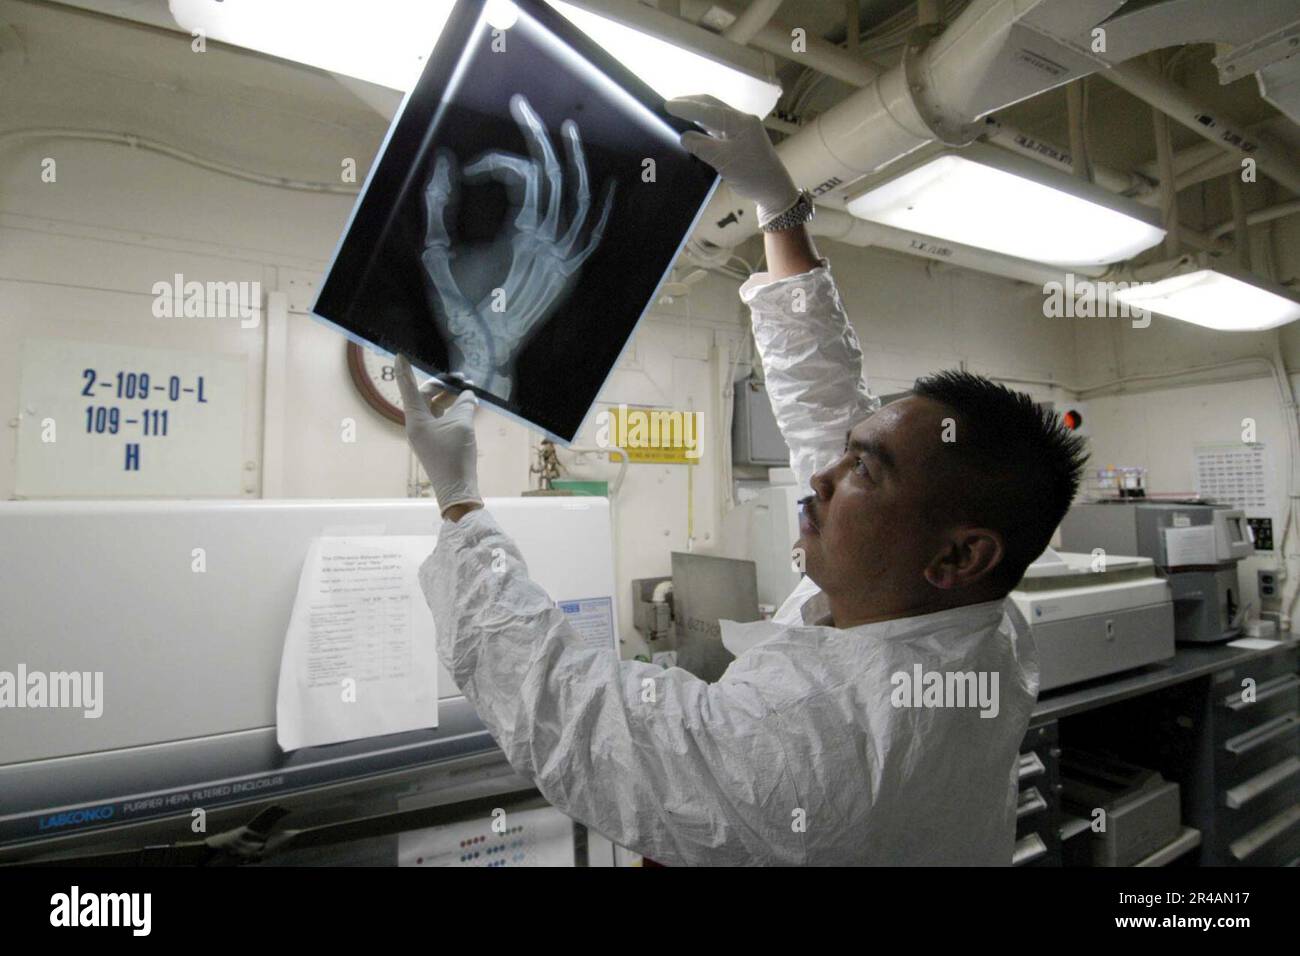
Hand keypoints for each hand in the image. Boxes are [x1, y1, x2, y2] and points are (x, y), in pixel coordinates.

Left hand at [394, 354, 482, 517]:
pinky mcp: (435, 443)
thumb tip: (468, 395)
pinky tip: (467, 408)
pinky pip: (441, 420)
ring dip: (450, 399)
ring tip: (469, 392)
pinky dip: (452, 412)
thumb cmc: (455, 456)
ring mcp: (425, 435)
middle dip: (442, 385)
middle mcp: (417, 425)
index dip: (405, 370)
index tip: (399, 355)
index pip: (409, 388)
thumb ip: (465, 405)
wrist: (457, 489)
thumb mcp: (463, 425)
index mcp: (416, 419)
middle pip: (425, 396)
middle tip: (461, 378)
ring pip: (434, 408)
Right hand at [421, 93, 615, 400]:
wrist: (485, 354)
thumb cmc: (458, 307)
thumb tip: (443, 162)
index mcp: (518, 233)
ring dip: (574, 160)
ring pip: (579, 198)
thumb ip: (439, 205)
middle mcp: (549, 242)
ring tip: (569, 130)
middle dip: (535, 134)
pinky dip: (600, 207)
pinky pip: (593, 234)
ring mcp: (564, 258)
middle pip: (551, 174)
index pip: (518, 173)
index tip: (467, 173)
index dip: (491, 161)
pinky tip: (606, 184)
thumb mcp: (437, 254)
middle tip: (523, 105)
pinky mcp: (569, 273)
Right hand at [665, 93, 799, 225]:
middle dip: (691, 103)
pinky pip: (718, 126)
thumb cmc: (752, 175)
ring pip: (715, 114)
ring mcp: (741, 128)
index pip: (708, 109)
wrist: (774, 190)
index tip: (666, 106)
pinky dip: (704, 124)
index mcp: (740, 121)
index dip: (686, 107)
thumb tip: (684, 136)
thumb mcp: (724, 161)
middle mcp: (742, 120)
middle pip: (712, 105)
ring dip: (697, 112)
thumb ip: (702, 146)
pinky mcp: (740, 138)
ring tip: (678, 112)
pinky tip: (693, 126)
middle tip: (669, 105)